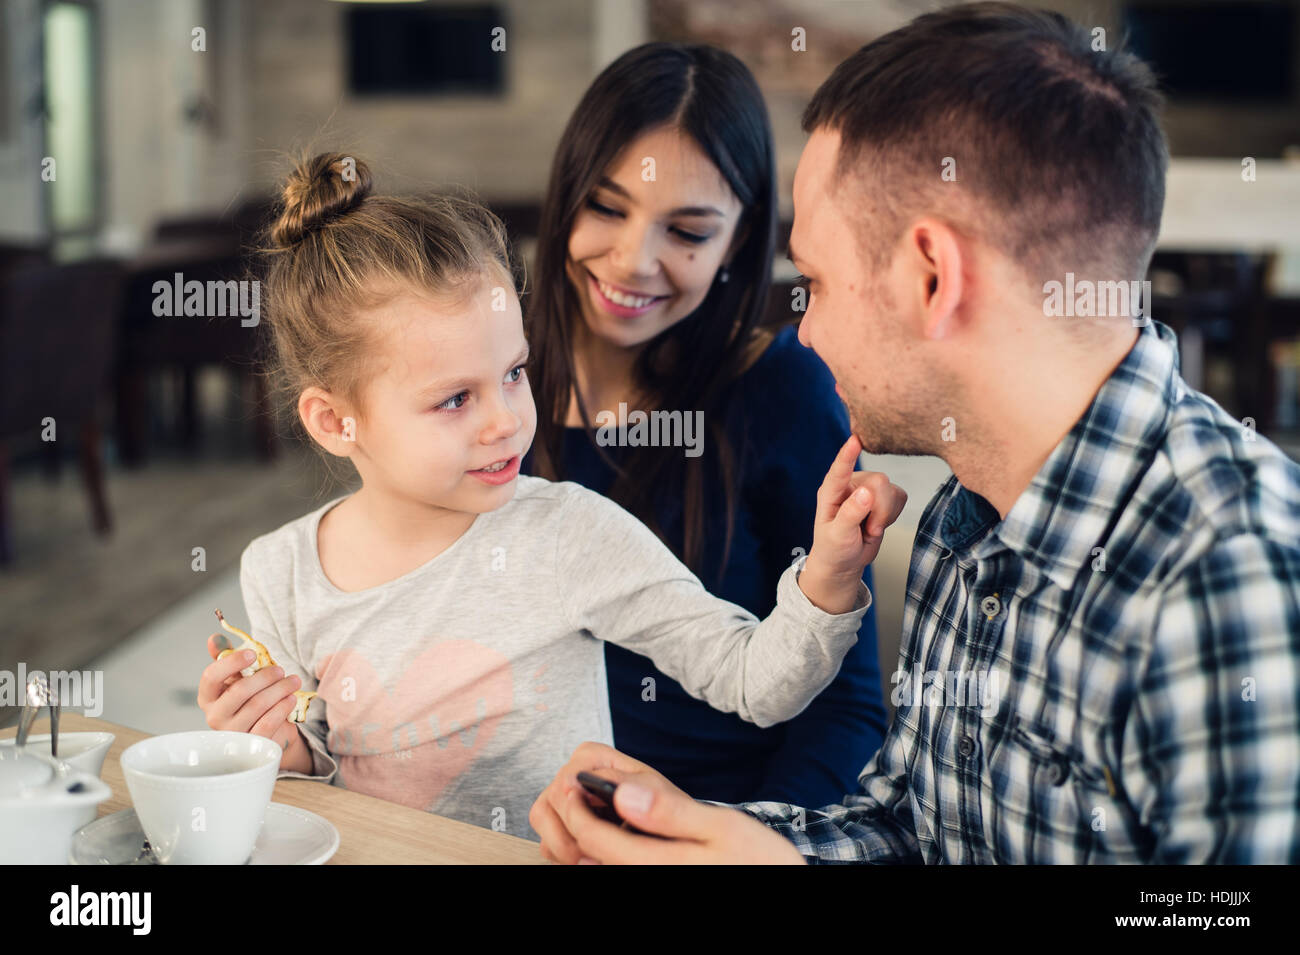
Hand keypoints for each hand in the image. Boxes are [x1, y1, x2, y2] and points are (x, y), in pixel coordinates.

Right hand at [197, 633, 301, 755]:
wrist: (268, 728)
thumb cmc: (250, 697)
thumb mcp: (238, 676)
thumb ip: (226, 657)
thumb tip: (214, 638)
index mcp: (208, 697)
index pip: (211, 677)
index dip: (231, 662)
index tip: (252, 653)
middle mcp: (215, 716)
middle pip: (239, 691)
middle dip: (265, 677)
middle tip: (281, 670)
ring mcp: (233, 733)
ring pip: (258, 705)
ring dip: (280, 689)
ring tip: (293, 681)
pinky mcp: (252, 744)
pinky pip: (268, 723)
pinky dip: (282, 708)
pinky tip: (291, 698)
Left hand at [529, 742, 805, 863]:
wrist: (776, 881)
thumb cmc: (757, 860)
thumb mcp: (721, 825)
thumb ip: (668, 810)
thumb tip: (622, 792)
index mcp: (654, 864)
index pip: (591, 838)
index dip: (576, 806)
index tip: (574, 781)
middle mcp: (644, 878)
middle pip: (588, 856)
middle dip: (575, 823)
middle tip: (574, 792)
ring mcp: (651, 881)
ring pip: (600, 865)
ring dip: (586, 842)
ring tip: (590, 813)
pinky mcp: (657, 880)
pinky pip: (618, 869)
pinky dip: (605, 854)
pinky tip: (617, 839)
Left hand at [801, 435, 906, 610]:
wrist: (845, 561)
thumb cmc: (834, 548)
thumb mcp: (838, 536)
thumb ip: (850, 514)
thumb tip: (866, 492)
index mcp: (831, 491)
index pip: (840, 470)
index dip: (848, 455)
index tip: (855, 440)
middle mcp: (851, 484)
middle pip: (878, 482)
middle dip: (879, 510)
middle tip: (868, 529)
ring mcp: (868, 487)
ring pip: (891, 489)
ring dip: (885, 514)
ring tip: (869, 528)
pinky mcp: (884, 496)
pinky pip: (900, 496)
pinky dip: (894, 514)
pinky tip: (879, 523)